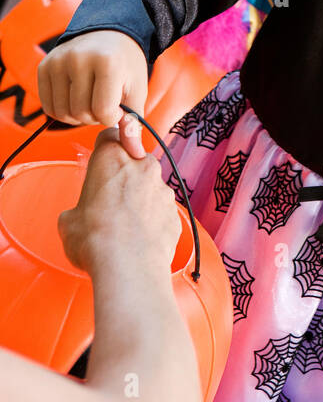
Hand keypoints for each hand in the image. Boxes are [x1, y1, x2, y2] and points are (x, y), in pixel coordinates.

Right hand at [38, 30, 148, 158]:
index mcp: (107, 62)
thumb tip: (135, 153)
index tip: (118, 106)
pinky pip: (48, 106)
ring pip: (63, 113)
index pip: (104, 111)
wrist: (108, 33)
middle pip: (81, 113)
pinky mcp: (44, 66)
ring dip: (78, 115)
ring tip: (90, 100)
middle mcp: (78, 59)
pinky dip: (62, 110)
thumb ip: (133, 122)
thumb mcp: (137, 88)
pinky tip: (75, 99)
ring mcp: (58, 61)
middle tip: (104, 102)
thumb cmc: (125, 63)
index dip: (113, 117)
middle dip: (95, 116)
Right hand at [58, 133, 179, 274]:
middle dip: (123, 176)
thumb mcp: (68, 221)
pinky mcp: (175, 212)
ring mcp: (162, 189)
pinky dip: (152, 219)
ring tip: (125, 226)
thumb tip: (79, 216)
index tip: (101, 160)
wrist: (130, 267)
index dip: (105, 147)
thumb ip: (78, 207)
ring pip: (149, 187)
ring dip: (140, 199)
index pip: (110, 135)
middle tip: (109, 201)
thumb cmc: (96, 240)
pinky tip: (140, 238)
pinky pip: (161, 210)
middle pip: (134, 161)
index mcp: (112, 159)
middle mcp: (142, 167)